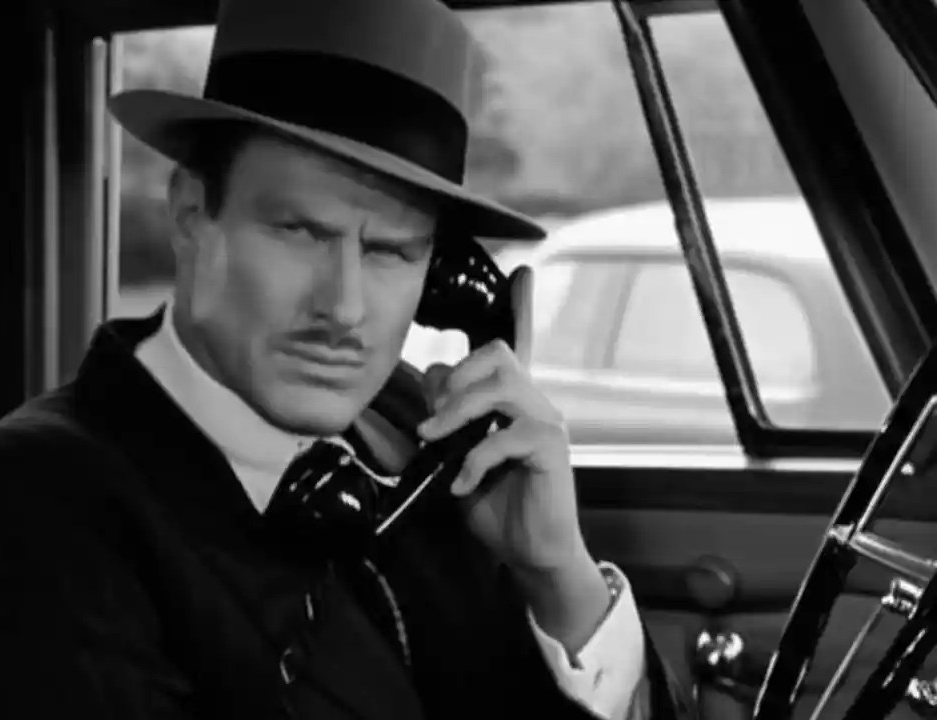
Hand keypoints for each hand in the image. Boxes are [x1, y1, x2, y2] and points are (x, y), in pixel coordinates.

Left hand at [415, 265, 609, 649]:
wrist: (530, 554)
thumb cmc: (494, 505)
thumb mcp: (455, 460)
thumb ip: (443, 423)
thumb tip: (423, 388)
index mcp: (511, 400)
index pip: (517, 343)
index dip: (521, 305)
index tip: (523, 271)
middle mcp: (534, 402)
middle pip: (497, 354)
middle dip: (456, 379)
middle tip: (433, 422)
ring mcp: (546, 422)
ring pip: (501, 386)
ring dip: (458, 412)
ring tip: (437, 442)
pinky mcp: (551, 449)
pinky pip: (508, 435)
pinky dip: (475, 459)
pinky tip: (462, 484)